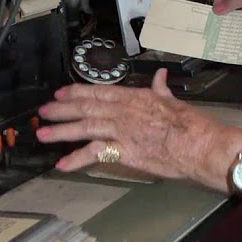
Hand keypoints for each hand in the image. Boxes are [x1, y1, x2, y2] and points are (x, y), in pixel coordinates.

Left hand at [36, 69, 241, 179]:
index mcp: (135, 97)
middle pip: (86, 108)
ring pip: (85, 127)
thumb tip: (160, 77)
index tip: (61, 93)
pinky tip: (62, 165)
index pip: (99, 92)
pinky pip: (95, 154)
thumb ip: (161, 90)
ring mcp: (122, 130)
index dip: (77, 92)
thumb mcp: (173, 101)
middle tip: (43, 112)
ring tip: (43, 134)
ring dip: (61, 131)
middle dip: (62, 110)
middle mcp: (124, 111)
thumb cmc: (190, 124)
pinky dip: (77, 159)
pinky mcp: (124, 151)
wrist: (199, 144)